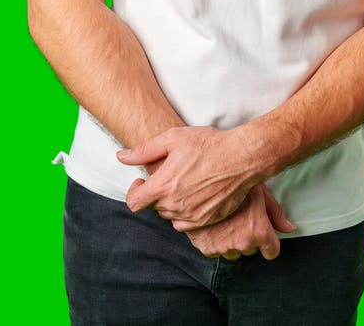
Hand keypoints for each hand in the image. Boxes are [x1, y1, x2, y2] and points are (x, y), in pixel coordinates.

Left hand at [117, 125, 258, 228]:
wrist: (242, 157)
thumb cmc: (208, 144)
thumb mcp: (174, 138)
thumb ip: (144, 150)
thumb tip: (121, 157)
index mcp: (163, 186)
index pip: (134, 202)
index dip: (135, 191)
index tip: (143, 182)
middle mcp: (175, 206)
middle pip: (155, 207)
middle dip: (158, 193)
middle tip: (172, 176)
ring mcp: (192, 216)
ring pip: (171, 216)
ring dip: (173, 204)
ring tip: (186, 184)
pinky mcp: (207, 221)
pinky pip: (188, 224)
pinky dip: (188, 213)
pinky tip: (198, 194)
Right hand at [185, 184, 295, 260]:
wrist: (203, 179)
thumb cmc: (236, 181)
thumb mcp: (260, 193)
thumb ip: (276, 213)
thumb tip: (290, 228)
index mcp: (259, 231)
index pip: (272, 251)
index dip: (269, 242)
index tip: (264, 234)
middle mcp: (243, 243)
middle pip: (251, 249)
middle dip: (249, 237)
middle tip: (242, 217)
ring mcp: (223, 247)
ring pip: (233, 252)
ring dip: (231, 241)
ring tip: (227, 220)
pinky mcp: (206, 248)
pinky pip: (215, 251)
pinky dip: (215, 241)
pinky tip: (214, 224)